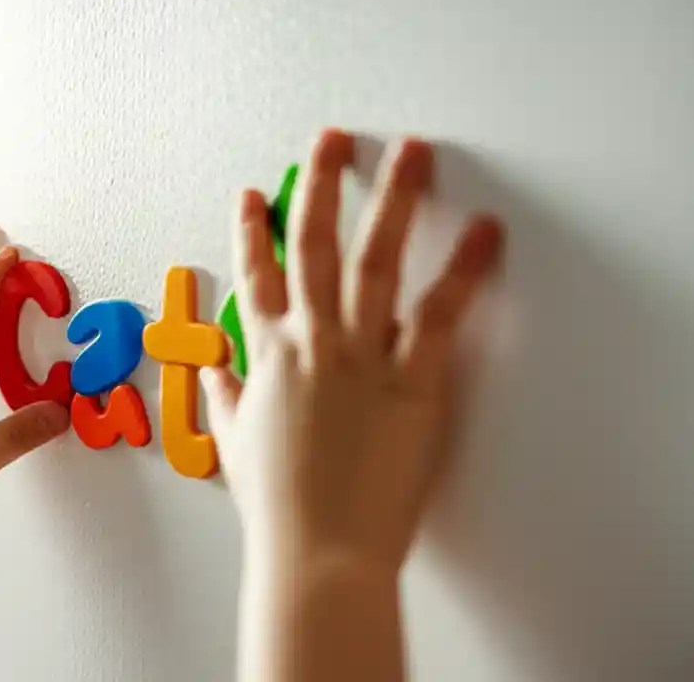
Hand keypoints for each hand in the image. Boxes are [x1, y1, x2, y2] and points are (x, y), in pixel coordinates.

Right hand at [202, 130, 503, 575]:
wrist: (318, 553)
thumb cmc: (276, 506)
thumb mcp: (234, 442)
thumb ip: (224, 391)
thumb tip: (212, 361)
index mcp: (266, 355)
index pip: (257, 275)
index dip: (254, 229)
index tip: (256, 193)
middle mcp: (311, 343)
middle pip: (316, 245)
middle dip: (323, 183)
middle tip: (334, 139)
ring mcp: (361, 357)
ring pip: (375, 260)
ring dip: (393, 199)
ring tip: (411, 153)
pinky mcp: (413, 383)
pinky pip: (440, 313)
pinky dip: (462, 268)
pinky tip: (481, 231)